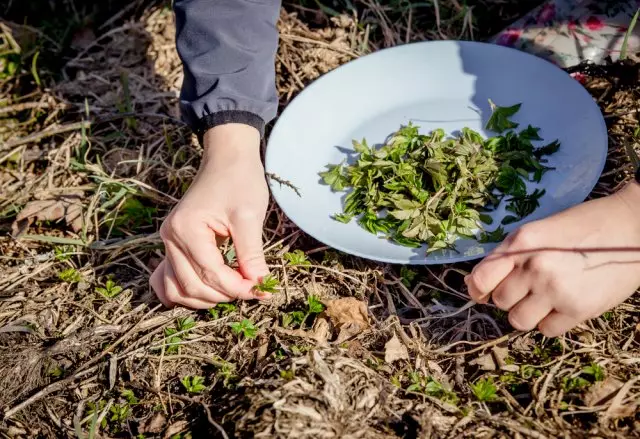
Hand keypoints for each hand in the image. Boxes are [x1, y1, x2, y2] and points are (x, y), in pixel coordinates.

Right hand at [150, 124, 270, 307]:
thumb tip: (260, 285)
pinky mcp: (174, 244)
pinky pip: (169, 279)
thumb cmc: (239, 180)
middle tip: (253, 290)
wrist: (227, 158)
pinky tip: (208, 292)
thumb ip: (251, 254)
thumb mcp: (250, 216)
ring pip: (176, 288)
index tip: (262, 291)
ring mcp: (168, 242)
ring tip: (233, 291)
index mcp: (187, 228)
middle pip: (192, 286)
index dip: (238, 288)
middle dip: (224, 295)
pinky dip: (185, 292)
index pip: (211, 273)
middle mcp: (170, 237)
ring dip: (204, 298)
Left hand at [465, 181, 639, 336]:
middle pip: (500, 301)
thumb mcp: (537, 231)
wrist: (630, 228)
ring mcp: (557, 291)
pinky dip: (549, 322)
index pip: (481, 279)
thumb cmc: (580, 226)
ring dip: (526, 313)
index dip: (479, 288)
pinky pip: (546, 330)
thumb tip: (474, 284)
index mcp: (521, 244)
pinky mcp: (579, 310)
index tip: (484, 290)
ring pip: (518, 321)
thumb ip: (506, 256)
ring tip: (542, 298)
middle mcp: (535, 268)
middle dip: (509, 297)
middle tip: (528, 287)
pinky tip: (561, 305)